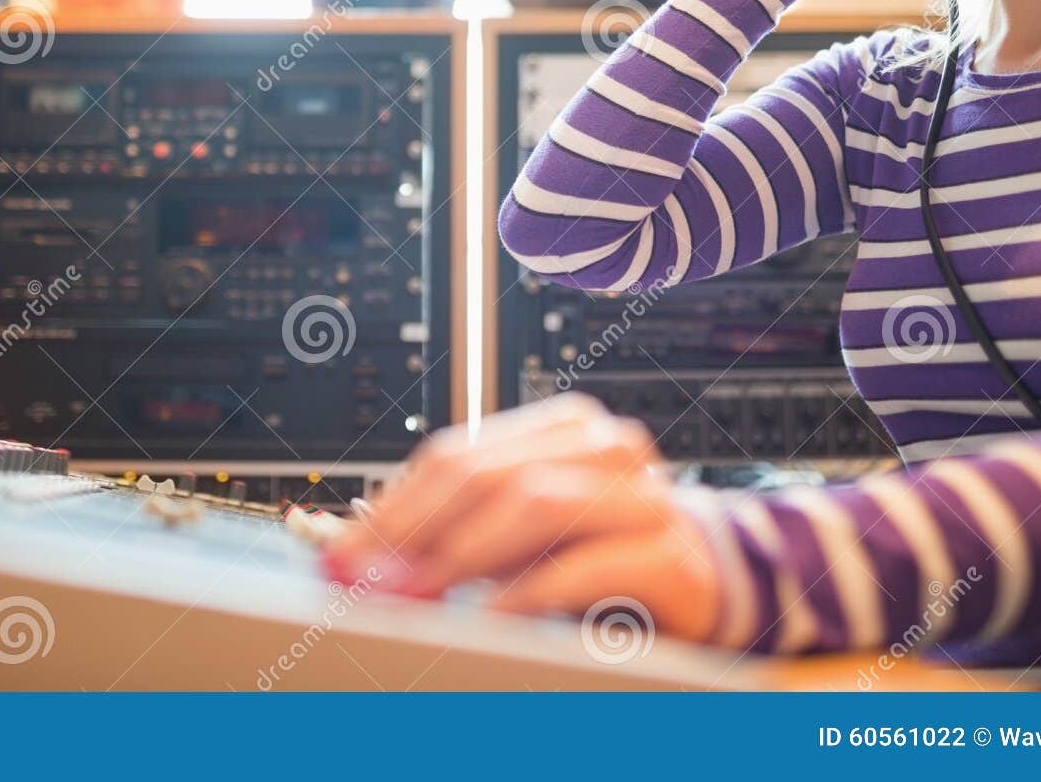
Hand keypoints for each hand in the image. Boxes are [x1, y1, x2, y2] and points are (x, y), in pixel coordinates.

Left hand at [322, 394, 721, 643]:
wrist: (695, 585)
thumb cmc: (594, 555)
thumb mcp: (515, 535)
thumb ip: (445, 529)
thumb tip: (344, 547)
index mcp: (562, 425)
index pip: (458, 454)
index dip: (394, 505)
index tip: (346, 555)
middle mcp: (605, 445)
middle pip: (489, 473)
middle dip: (417, 530)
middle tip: (370, 580)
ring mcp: (643, 492)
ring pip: (535, 502)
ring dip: (462, 554)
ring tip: (417, 594)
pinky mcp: (668, 550)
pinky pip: (584, 563)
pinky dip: (528, 589)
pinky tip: (490, 614)